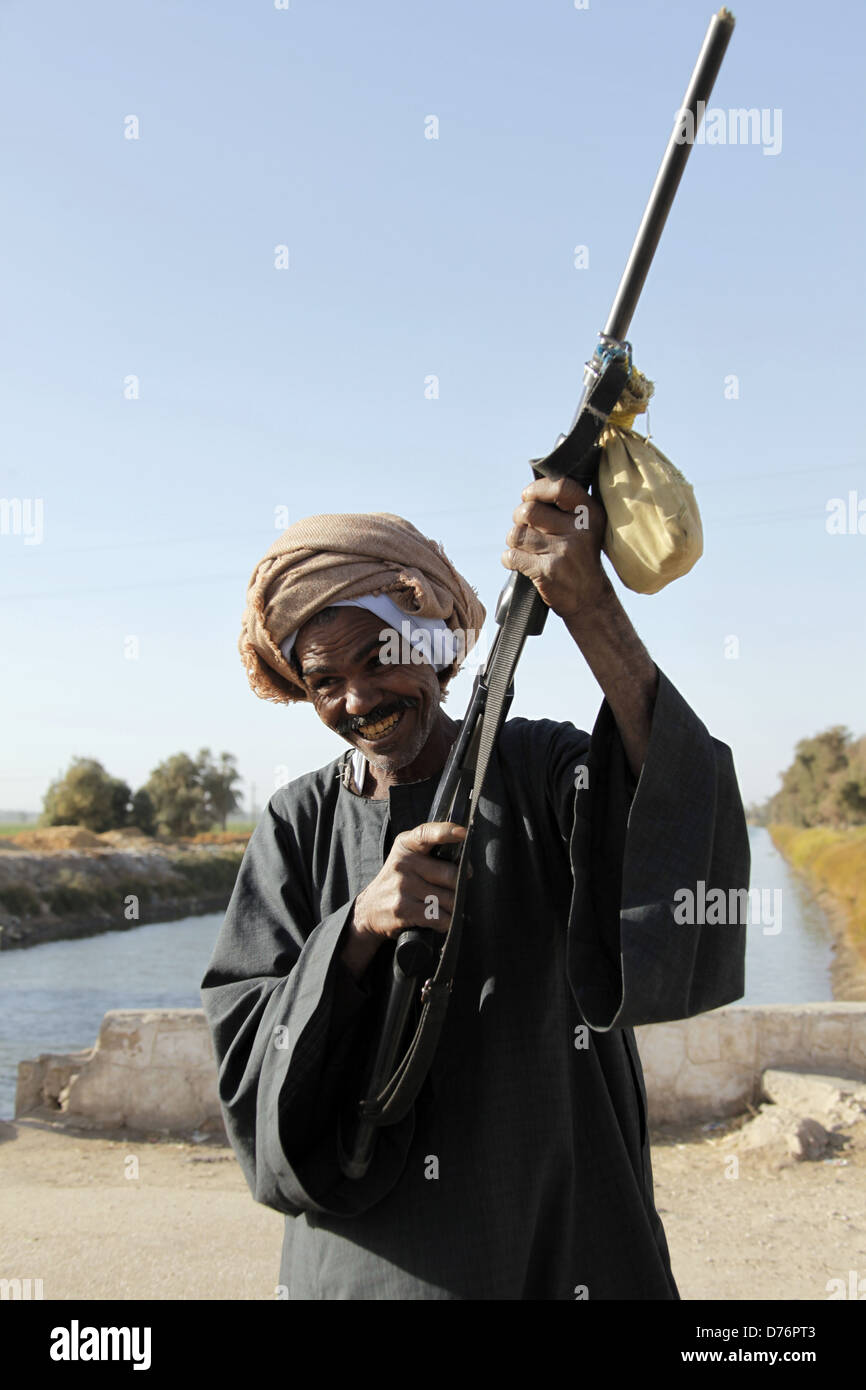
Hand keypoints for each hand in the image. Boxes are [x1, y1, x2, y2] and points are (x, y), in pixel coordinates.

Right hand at [353, 821, 466, 940]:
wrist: (369, 909)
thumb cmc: (399, 881)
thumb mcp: (407, 858)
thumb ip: (432, 854)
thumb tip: (466, 867)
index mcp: (406, 845)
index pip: (427, 834)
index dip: (446, 832)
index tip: (463, 833)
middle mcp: (403, 864)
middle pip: (450, 874)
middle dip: (459, 886)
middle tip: (456, 891)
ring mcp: (402, 887)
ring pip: (448, 899)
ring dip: (453, 908)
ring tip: (444, 907)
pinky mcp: (403, 909)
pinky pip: (439, 917)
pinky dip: (446, 922)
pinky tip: (440, 920)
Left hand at [501, 476, 607, 617]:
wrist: (590, 599)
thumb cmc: (580, 558)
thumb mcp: (586, 528)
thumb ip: (565, 508)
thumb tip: (529, 493)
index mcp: (590, 514)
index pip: (560, 487)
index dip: (536, 489)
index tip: (528, 496)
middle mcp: (579, 530)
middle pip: (529, 510)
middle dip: (518, 518)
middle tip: (523, 527)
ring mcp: (563, 551)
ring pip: (517, 534)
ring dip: (513, 541)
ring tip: (523, 548)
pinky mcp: (547, 571)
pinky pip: (512, 556)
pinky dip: (509, 559)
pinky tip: (518, 563)